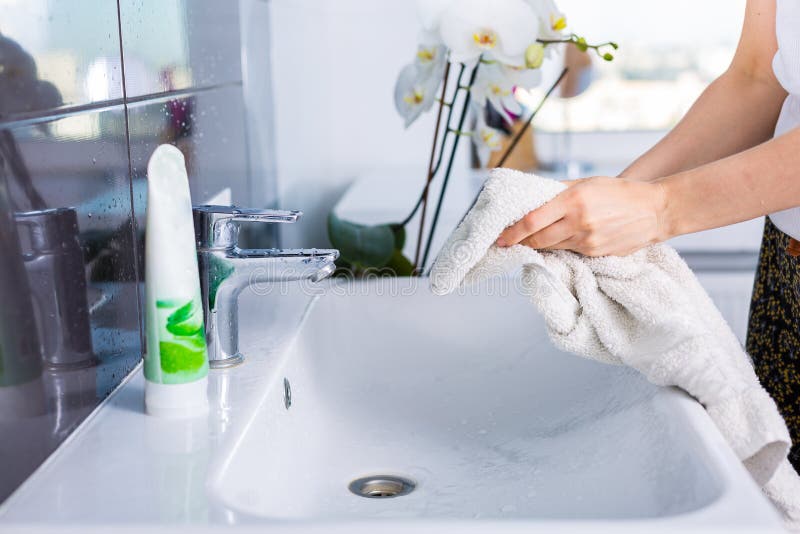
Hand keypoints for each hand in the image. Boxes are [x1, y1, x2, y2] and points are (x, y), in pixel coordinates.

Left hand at [496, 176, 669, 256]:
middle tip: (507, 242)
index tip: (500, 237)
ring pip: (551, 248)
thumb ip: (558, 191)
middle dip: (520, 242)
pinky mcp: (595, 254)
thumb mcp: (588, 183)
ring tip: (527, 242)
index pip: (532, 221)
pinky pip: (568, 252)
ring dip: (537, 246)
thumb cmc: (620, 193)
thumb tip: (532, 198)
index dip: (513, 232)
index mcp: (574, 200)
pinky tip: (554, 244)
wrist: (656, 211)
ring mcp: (588, 241)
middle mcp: (579, 222)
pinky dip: (558, 248)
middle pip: (538, 239)